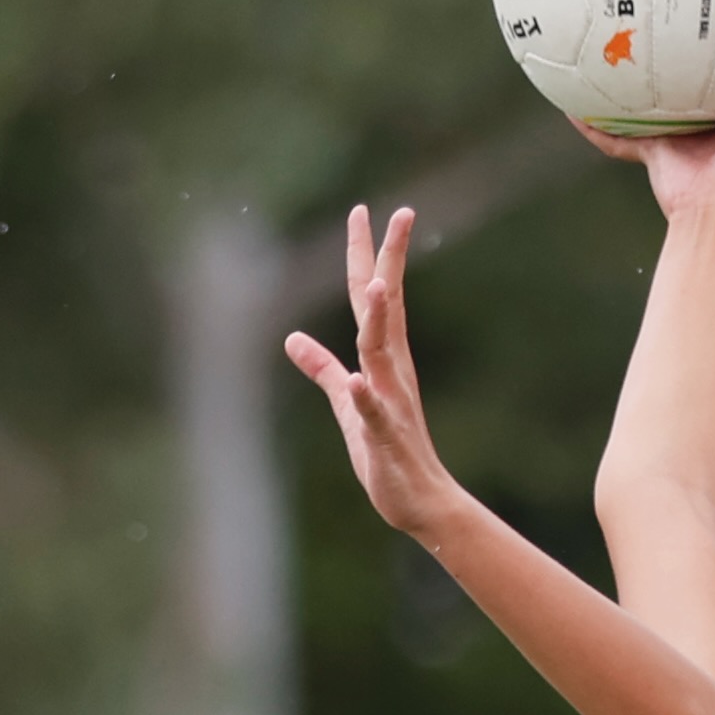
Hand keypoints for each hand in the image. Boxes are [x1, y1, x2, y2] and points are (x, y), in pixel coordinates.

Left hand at [286, 206, 459, 538]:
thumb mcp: (346, 406)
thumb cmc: (387, 456)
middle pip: (386, 308)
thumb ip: (322, 370)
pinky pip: (376, 415)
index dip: (369, 255)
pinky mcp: (386, 439)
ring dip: (378, 321)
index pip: (375, 299)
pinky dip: (366, 398)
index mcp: (383, 361)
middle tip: (397, 214)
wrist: (421, 503)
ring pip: (382, 354)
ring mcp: (392, 403)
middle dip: (387, 262)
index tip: (368, 211)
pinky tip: (356, 382)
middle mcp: (392, 372)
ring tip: (375, 286)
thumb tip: (292, 338)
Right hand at [578, 44, 714, 220]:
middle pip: (675, 67)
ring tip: (599, 36)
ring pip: (640, 95)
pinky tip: (567, 98)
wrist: (714, 210)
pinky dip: (591, 120)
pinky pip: (612, 132)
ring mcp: (668, 129)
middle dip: (659, 38)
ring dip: (620, 72)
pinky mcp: (645, 147)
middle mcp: (697, 111)